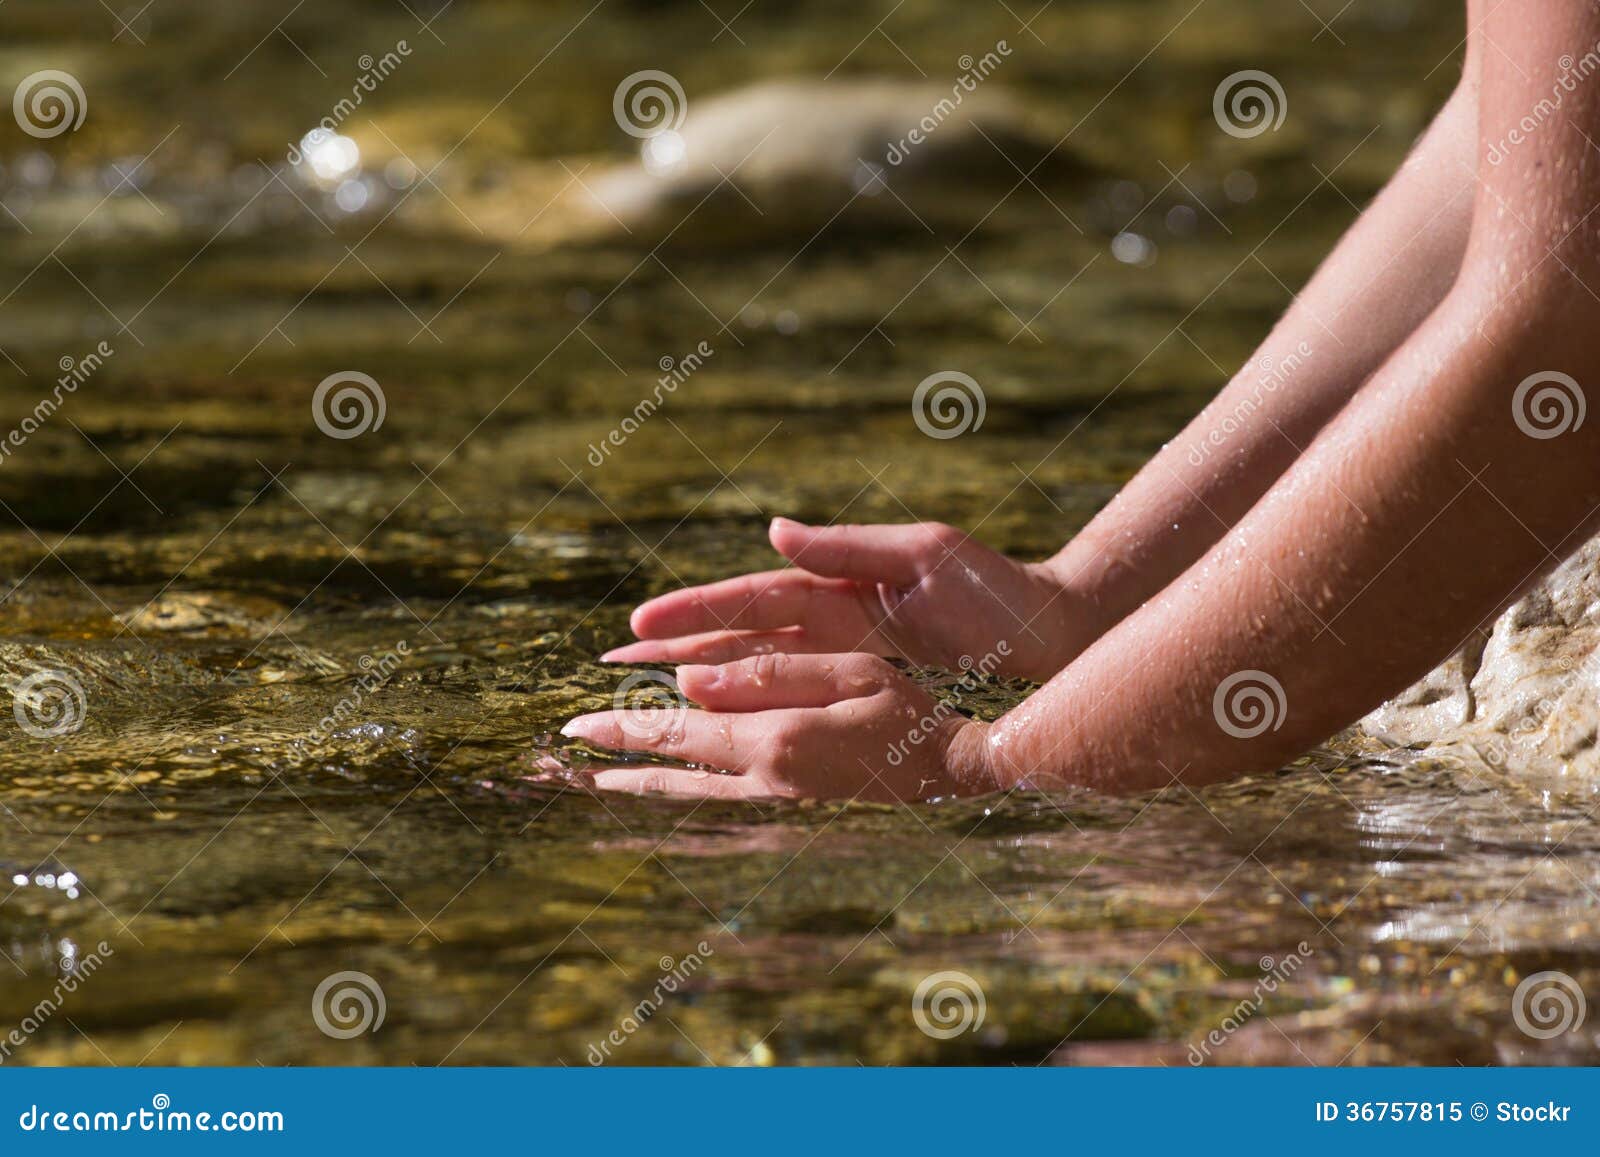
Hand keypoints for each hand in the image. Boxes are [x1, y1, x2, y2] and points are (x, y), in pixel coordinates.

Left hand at [559, 653, 997, 801]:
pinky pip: (721, 795)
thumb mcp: (845, 673)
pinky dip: (686, 790)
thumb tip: (688, 682)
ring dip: (645, 783)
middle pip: (675, 766)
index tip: (577, 724)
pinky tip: (674, 786)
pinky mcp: (793, 798)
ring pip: (692, 790)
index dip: (625, 727)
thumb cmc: (904, 709)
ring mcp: (778, 794)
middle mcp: (765, 775)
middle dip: (620, 757)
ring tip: (604, 782)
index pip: (680, 730)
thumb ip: (766, 676)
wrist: (946, 771)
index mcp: (773, 739)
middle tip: (569, 752)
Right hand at [601, 517, 1083, 681]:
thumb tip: (775, 531)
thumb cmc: (999, 589)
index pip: (755, 597)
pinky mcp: (867, 676)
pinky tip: (719, 716)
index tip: (641, 624)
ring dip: (702, 675)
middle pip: (743, 632)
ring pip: (759, 664)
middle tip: (611, 659)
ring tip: (642, 691)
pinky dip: (752, 701)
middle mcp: (837, 612)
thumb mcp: (929, 555)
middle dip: (679, 644)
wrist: (1052, 628)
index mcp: (843, 581)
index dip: (697, 611)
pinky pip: (796, 690)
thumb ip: (851, 547)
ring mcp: (849, 647)